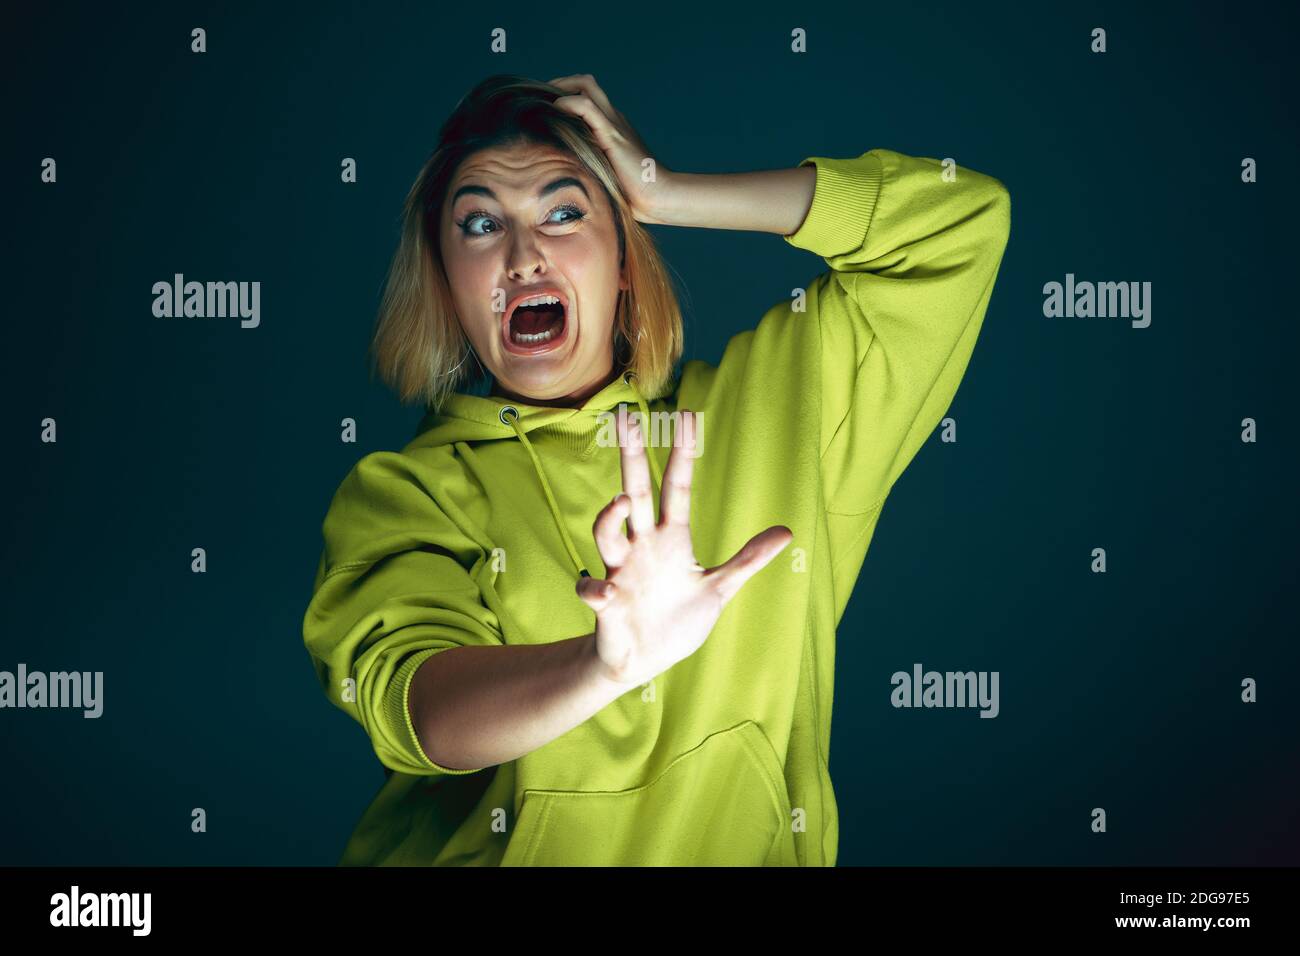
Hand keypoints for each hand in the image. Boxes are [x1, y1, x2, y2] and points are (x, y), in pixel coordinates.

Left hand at [546, 73, 676, 224]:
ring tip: (542, 101)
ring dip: (561, 86)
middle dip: (559, 84)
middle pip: (586, 83)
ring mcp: (613, 123)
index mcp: (612, 126)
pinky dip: (567, 103)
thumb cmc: (634, 196)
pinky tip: (555, 112)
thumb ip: (589, 169)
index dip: (564, 95)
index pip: (586, 97)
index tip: (543, 108)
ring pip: (586, 85)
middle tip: (539, 98)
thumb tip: (564, 180)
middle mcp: (613, 118)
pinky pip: (586, 106)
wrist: (658, 196)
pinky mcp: (611, 133)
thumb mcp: (604, 177)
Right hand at [576, 410, 792, 686]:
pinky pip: (593, 589)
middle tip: (625, 417)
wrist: (643, 662)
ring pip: (606, 532)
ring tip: (621, 501)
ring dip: (610, 517)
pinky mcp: (605, 604)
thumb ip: (747, 559)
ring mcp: (620, 572)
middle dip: (631, 457)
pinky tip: (605, 594)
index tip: (687, 416)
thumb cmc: (678, 620)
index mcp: (671, 539)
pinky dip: (595, 589)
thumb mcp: (719, 588)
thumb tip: (787, 531)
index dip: (682, 453)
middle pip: (635, 493)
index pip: (676, 487)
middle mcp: (641, 547)